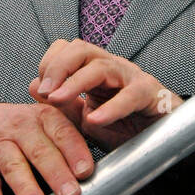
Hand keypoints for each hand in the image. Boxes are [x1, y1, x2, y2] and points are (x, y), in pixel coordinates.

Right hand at [0, 103, 93, 194]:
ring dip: (26, 189)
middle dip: (57, 174)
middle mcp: (21, 127)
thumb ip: (74, 137)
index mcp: (45, 117)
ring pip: (13, 167)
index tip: (86, 171)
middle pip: (40, 151)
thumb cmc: (23, 129)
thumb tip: (107, 163)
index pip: (63, 133)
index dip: (75, 152)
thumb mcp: (48, 124)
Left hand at [31, 39, 183, 150]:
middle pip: (81, 49)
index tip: (39, 89)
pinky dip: (111, 109)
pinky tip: (94, 120)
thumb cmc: (126, 129)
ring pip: (101, 66)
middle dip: (58, 67)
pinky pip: (130, 95)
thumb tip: (33, 85)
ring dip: (75, 83)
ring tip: (56, 100)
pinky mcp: (152, 94)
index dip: (50, 64)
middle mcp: (113, 68)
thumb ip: (63, 106)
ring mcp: (133, 78)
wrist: (162, 145)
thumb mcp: (86, 122)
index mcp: (95, 71)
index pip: (68, 49)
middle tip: (44, 91)